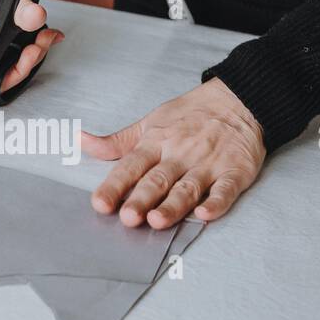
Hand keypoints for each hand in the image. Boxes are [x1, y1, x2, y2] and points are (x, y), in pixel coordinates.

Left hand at [81, 78, 265, 228]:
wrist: (239, 99)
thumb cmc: (190, 114)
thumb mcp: (150, 122)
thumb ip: (116, 141)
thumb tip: (80, 140)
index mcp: (157, 142)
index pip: (131, 166)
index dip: (115, 185)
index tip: (100, 203)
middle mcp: (180, 154)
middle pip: (158, 180)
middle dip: (142, 199)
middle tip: (128, 218)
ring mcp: (208, 164)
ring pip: (188, 188)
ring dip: (173, 205)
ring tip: (157, 220)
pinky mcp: (235, 172)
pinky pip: (225, 189)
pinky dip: (216, 202)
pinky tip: (205, 213)